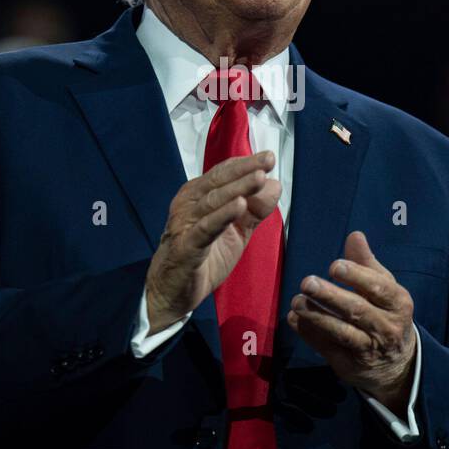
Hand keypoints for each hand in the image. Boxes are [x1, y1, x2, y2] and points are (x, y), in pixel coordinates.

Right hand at [144, 151, 281, 331]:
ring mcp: (185, 224)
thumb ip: (255, 209)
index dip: (246, 163)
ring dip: (238, 187)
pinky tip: (240, 205)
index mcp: (199, 196)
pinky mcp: (186, 246)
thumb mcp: (236, 231)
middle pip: (219, 181)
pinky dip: (223, 215)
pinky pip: (207, 228)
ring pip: (214, 201)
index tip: (269, 157)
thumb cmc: (203, 256)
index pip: (224, 173)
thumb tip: (275, 184)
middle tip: (268, 159)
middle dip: (245, 169)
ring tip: (259, 177)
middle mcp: (189, 203)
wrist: (173, 291)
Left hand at [288, 231, 415, 412]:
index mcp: (398, 303)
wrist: (397, 365)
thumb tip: (354, 235)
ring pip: (342, 332)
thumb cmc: (386, 314)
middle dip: (330, 296)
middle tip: (307, 283)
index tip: (334, 266)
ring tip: (296, 302)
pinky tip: (295, 320)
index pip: (378, 288)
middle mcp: (386, 327)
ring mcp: (369, 349)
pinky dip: (310, 334)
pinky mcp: (350, 365)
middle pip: (357, 311)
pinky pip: (328, 348)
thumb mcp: (385, 288)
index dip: (356, 276)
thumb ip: (366, 263)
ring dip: (316, 317)